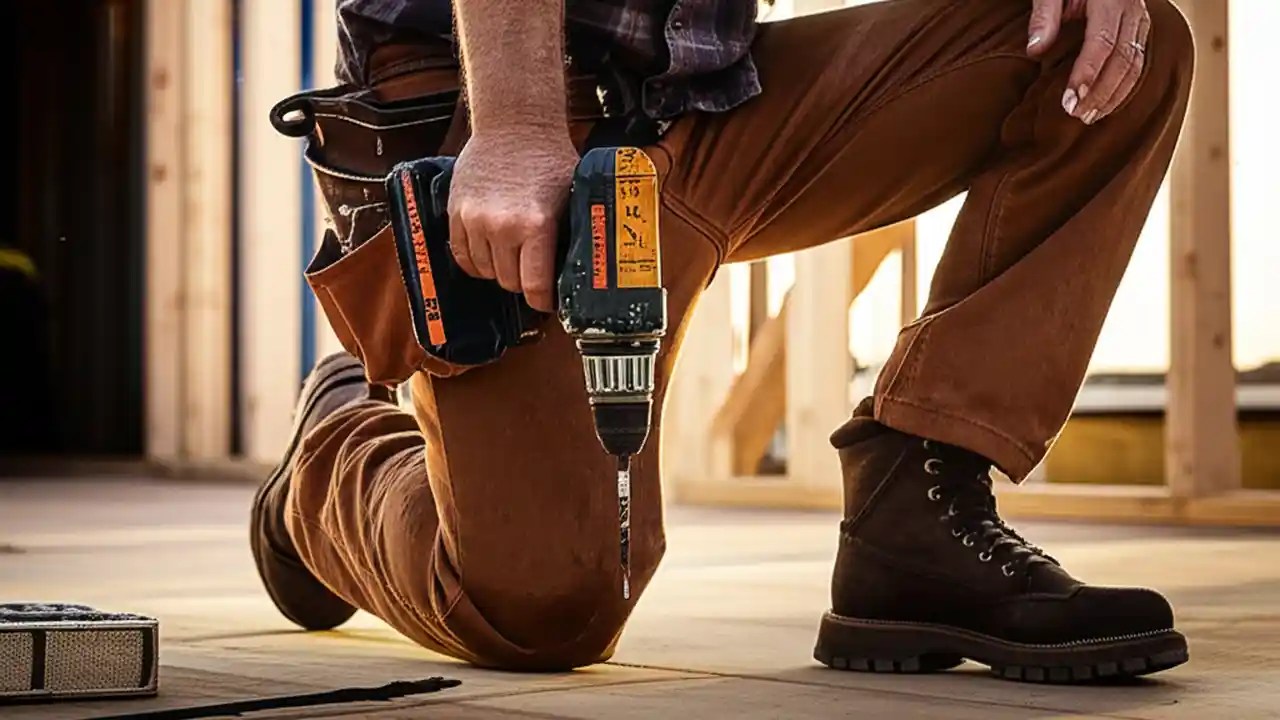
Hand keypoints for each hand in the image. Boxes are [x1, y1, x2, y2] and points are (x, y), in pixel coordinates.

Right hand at [448, 129, 578, 311]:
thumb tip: (577, 271)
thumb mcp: (572, 197)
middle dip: (523, 282)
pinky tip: (489, 251)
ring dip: (498, 269)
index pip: (535, 286)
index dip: (544, 300)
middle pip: (508, 282)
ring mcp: (474, 220)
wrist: (514, 124)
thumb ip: (569, 235)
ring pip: (483, 271)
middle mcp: (501, 226)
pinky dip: (475, 259)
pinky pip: (461, 254)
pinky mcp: (455, 211)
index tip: (549, 301)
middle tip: (533, 273)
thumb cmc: (548, 159)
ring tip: (512, 256)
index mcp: (535, 225)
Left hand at [1027, 0, 1150, 124]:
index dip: (1087, 75)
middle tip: (1077, 117)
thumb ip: (1044, 14)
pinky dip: (1124, 87)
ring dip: (1114, 95)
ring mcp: (1139, 20)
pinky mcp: (1139, 29)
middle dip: (1101, 93)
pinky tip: (1106, 104)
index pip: (1103, 43)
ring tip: (1090, 118)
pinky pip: (1138, 62)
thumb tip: (1035, 50)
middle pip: (1123, 59)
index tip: (1070, 103)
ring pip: (1135, 64)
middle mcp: (1132, 10)